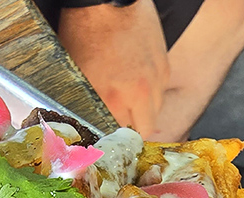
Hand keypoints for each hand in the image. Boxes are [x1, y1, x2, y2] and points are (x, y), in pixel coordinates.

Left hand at [58, 0, 169, 138]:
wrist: (104, 2)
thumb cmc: (85, 35)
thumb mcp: (78, 79)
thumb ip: (90, 108)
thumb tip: (95, 127)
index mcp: (113, 101)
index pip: (121, 137)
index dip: (115, 138)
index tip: (111, 137)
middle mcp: (139, 94)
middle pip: (144, 130)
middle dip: (133, 129)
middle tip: (121, 121)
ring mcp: (155, 79)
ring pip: (155, 111)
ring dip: (144, 110)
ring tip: (128, 98)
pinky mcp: (165, 65)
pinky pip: (161, 90)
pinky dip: (151, 91)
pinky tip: (137, 80)